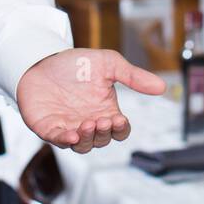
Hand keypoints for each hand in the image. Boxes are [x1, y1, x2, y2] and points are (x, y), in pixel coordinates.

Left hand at [16, 48, 165, 153]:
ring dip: (87, 139)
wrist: (42, 57)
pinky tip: (71, 134)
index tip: (120, 119)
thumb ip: (133, 76)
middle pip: (102, 140)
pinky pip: (58, 141)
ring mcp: (68, 127)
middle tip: (102, 120)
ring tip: (88, 124)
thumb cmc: (76, 63)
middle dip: (104, 133)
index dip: (121, 129)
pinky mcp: (48, 127)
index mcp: (105, 110)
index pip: (119, 130)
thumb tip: (162, 87)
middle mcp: (89, 122)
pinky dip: (65, 140)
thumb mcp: (109, 64)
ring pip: (83, 146)